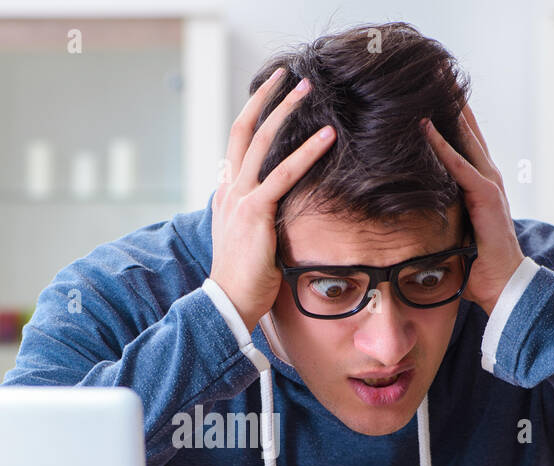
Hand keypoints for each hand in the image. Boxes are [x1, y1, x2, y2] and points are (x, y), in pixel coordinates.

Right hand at [210, 69, 336, 330]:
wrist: (228, 303)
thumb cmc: (243, 279)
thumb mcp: (249, 239)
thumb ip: (259, 215)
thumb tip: (280, 206)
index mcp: (226, 194)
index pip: (237, 143)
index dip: (254, 114)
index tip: (271, 93)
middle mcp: (229, 190)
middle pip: (244, 129)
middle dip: (267, 98)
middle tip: (289, 75)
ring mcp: (240, 199)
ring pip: (261, 142)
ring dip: (285, 111)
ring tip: (307, 88)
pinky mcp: (255, 213)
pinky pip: (283, 174)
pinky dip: (306, 152)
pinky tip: (327, 136)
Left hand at [420, 104, 524, 315]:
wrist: (503, 285)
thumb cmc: (477, 265)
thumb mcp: (454, 232)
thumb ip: (439, 215)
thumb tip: (409, 214)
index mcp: (478, 185)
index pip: (463, 143)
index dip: (449, 117)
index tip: (433, 94)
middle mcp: (486, 179)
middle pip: (467, 132)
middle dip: (452, 102)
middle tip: (436, 74)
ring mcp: (488, 186)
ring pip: (466, 140)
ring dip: (449, 113)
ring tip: (432, 86)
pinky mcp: (485, 197)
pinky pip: (460, 167)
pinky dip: (443, 147)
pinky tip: (427, 129)